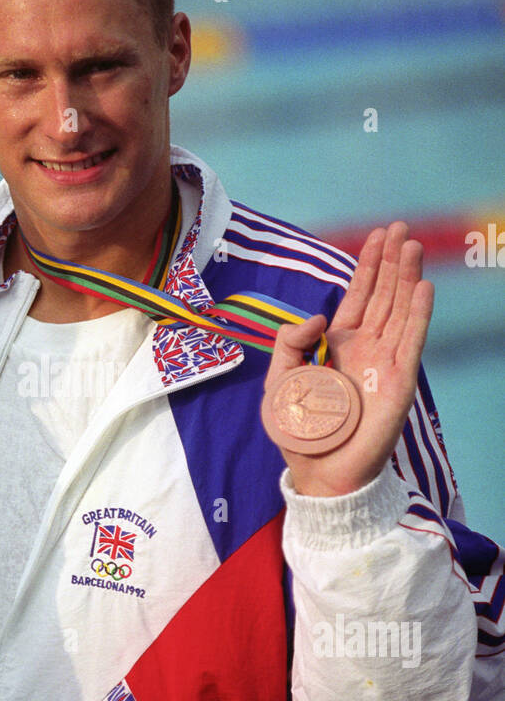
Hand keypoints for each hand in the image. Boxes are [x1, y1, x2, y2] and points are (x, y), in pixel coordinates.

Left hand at [263, 222, 433, 496]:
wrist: (319, 472)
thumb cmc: (298, 431)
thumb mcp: (278, 381)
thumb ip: (290, 343)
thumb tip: (317, 315)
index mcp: (339, 344)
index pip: (360, 296)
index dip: (369, 266)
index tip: (378, 236)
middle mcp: (366, 348)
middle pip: (384, 295)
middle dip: (391, 262)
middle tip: (400, 228)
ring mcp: (385, 363)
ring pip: (399, 311)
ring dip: (407, 279)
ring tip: (412, 248)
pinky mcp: (398, 382)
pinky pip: (410, 342)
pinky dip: (417, 315)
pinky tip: (423, 288)